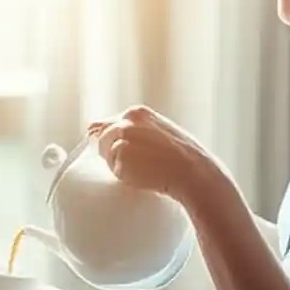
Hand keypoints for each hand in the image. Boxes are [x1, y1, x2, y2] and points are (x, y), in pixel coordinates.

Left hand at [89, 105, 230, 207]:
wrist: (194, 172)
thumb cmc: (182, 157)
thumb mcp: (159, 132)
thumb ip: (134, 128)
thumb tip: (94, 128)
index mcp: (137, 112)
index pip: (107, 124)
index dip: (113, 141)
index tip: (126, 152)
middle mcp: (126, 120)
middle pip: (101, 138)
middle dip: (112, 152)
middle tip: (140, 163)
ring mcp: (122, 137)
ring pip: (106, 155)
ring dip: (119, 164)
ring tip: (145, 168)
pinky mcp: (121, 157)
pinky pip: (114, 171)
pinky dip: (126, 177)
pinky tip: (145, 175)